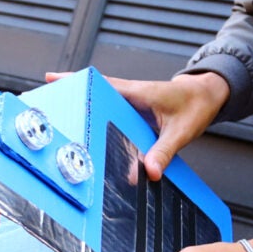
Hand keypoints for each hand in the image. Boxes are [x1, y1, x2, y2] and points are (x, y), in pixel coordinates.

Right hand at [47, 69, 229, 180]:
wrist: (207, 96)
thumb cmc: (196, 106)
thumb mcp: (180, 132)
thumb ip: (163, 152)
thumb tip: (147, 172)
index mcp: (137, 92)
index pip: (100, 83)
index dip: (74, 80)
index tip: (50, 78)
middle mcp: (130, 93)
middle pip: (92, 91)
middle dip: (69, 94)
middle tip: (45, 102)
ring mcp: (131, 101)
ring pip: (100, 101)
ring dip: (82, 106)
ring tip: (59, 119)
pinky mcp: (134, 109)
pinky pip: (110, 111)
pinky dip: (97, 116)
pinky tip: (87, 131)